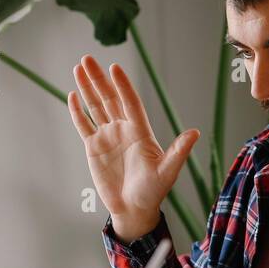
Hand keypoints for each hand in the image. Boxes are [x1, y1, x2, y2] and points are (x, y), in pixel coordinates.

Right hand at [68, 55, 198, 242]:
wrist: (134, 209)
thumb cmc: (153, 191)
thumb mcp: (167, 172)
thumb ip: (178, 152)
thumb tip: (195, 133)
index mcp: (140, 131)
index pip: (130, 103)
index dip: (123, 86)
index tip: (114, 68)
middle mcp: (123, 129)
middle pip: (109, 99)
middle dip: (98, 79)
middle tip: (87, 58)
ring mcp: (108, 137)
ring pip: (96, 107)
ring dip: (87, 88)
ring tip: (78, 67)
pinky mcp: (93, 148)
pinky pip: (84, 125)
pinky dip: (77, 111)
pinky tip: (72, 95)